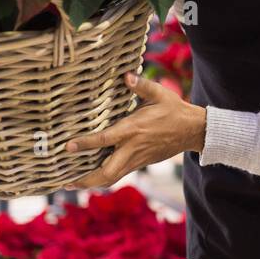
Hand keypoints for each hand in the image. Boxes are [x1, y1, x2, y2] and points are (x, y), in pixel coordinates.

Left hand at [63, 72, 207, 189]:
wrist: (193, 130)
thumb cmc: (175, 110)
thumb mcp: (159, 94)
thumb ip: (141, 85)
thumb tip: (126, 75)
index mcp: (133, 130)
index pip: (104, 140)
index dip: (85, 144)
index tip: (68, 146)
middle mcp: (133, 148)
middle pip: (106, 172)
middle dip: (86, 179)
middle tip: (66, 180)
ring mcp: (137, 159)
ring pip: (112, 178)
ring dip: (92, 183)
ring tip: (73, 183)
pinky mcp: (140, 163)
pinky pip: (119, 174)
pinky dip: (104, 178)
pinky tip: (92, 176)